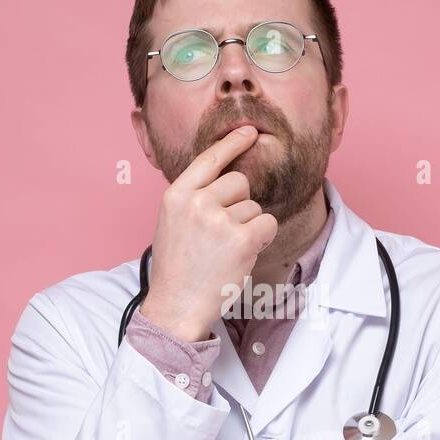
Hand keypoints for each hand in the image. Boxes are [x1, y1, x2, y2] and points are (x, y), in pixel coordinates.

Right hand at [140, 125, 278, 341]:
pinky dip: (263, 240)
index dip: (232, 143)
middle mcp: (196, 203)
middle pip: (239, 183)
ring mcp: (218, 220)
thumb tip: (227, 178)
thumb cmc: (177, 269)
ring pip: (254, 207)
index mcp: (176, 196)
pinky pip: (267, 225)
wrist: (176, 307)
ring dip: (249, 228)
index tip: (248, 131)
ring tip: (225, 252)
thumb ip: (194, 198)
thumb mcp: (172, 223)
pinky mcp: (240, 239)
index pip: (209, 159)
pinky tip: (243, 255)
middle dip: (240, 205)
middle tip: (223, 235)